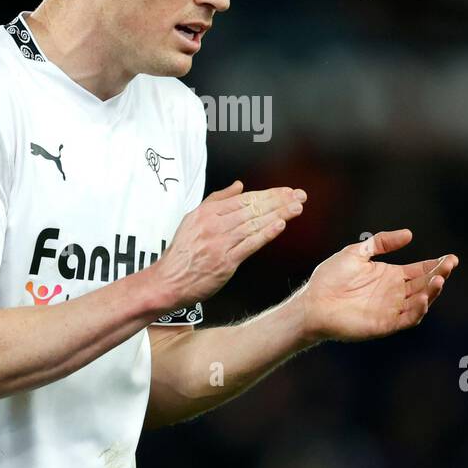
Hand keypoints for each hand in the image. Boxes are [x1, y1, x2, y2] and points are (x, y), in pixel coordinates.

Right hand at [150, 180, 305, 310]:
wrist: (168, 281)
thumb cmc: (181, 254)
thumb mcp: (193, 218)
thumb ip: (216, 200)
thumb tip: (238, 186)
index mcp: (207, 213)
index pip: (244, 199)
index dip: (268, 194)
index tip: (285, 191)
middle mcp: (214, 225)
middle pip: (252, 209)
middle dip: (279, 201)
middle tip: (298, 196)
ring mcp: (220, 243)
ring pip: (254, 224)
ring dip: (278, 214)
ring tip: (296, 208)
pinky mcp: (225, 262)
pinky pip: (249, 244)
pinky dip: (266, 234)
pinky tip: (280, 226)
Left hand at [301, 230, 456, 342]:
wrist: (313, 302)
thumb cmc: (331, 277)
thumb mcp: (357, 252)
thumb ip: (381, 243)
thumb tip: (409, 234)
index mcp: (390, 276)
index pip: (420, 270)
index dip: (436, 264)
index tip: (450, 258)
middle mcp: (394, 293)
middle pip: (424, 284)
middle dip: (439, 275)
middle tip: (449, 264)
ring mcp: (391, 309)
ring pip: (420, 302)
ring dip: (432, 292)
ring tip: (439, 279)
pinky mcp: (385, 324)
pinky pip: (407, 319)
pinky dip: (418, 310)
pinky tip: (424, 298)